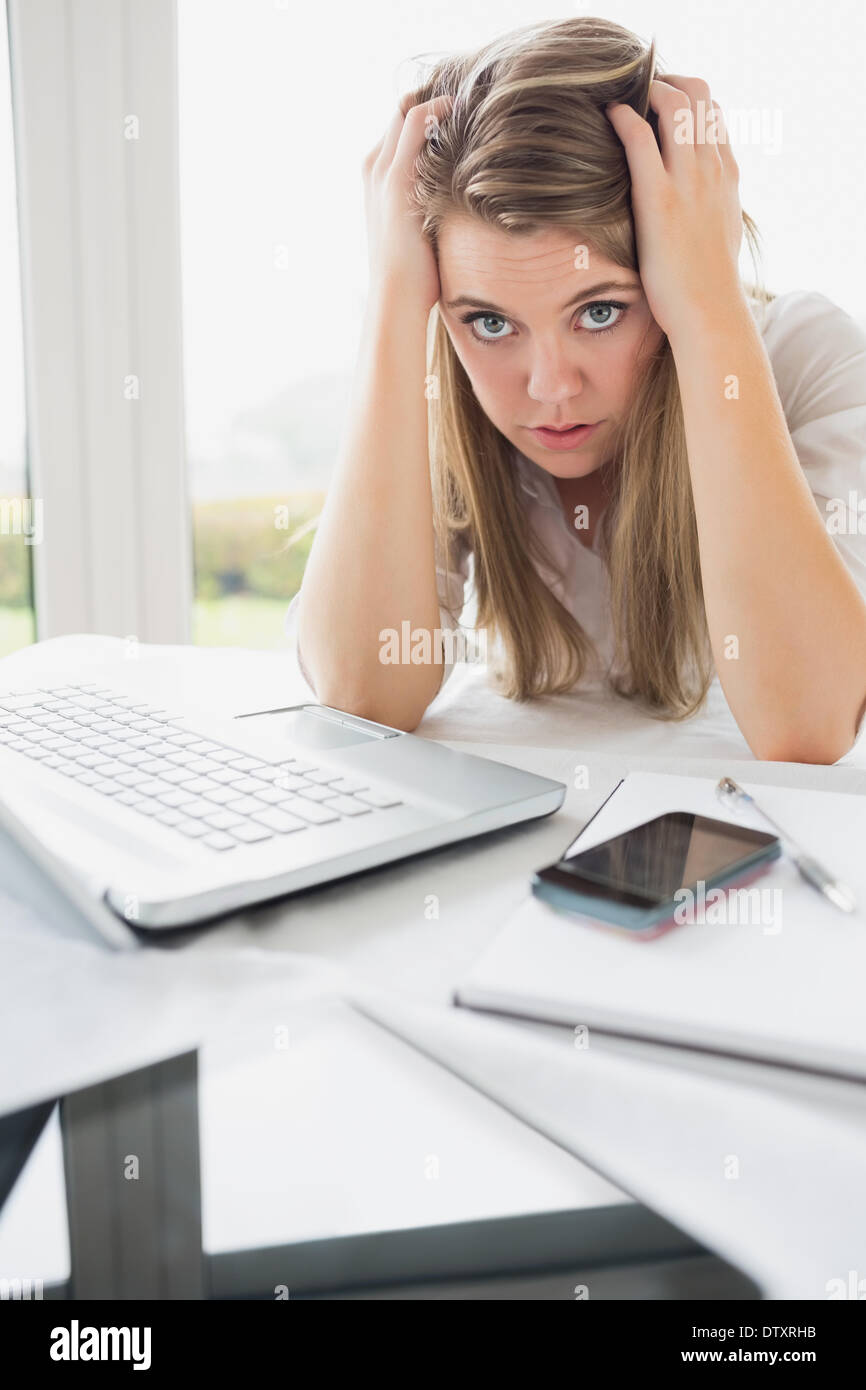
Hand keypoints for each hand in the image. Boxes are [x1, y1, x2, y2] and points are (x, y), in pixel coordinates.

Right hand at [362, 93, 452, 314]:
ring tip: (471, 99)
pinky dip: (440, 107)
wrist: (396, 298)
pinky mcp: (396, 176)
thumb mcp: (423, 234)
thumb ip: (434, 210)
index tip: (461, 115)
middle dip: (433, 102)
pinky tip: (465, 109)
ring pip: (406, 111)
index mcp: (377, 182)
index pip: (400, 132)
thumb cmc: (415, 279)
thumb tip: (466, 208)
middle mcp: (374, 169)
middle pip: (401, 115)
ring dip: (437, 100)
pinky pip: (417, 121)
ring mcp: (382, 170)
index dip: (429, 118)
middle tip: (470, 100)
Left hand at [605, 77, 745, 339]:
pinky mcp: (660, 198)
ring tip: (621, 96)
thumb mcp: (721, 234)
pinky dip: (623, 116)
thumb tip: (700, 207)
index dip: (689, 99)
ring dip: (646, 90)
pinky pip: (640, 138)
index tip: (662, 103)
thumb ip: (713, 207)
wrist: (710, 312)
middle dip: (668, 82)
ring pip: (675, 104)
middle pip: (699, 95)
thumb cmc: (708, 284)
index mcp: (727, 176)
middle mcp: (712, 169)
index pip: (715, 115)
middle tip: (637, 90)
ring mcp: (689, 180)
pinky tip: (608, 115)